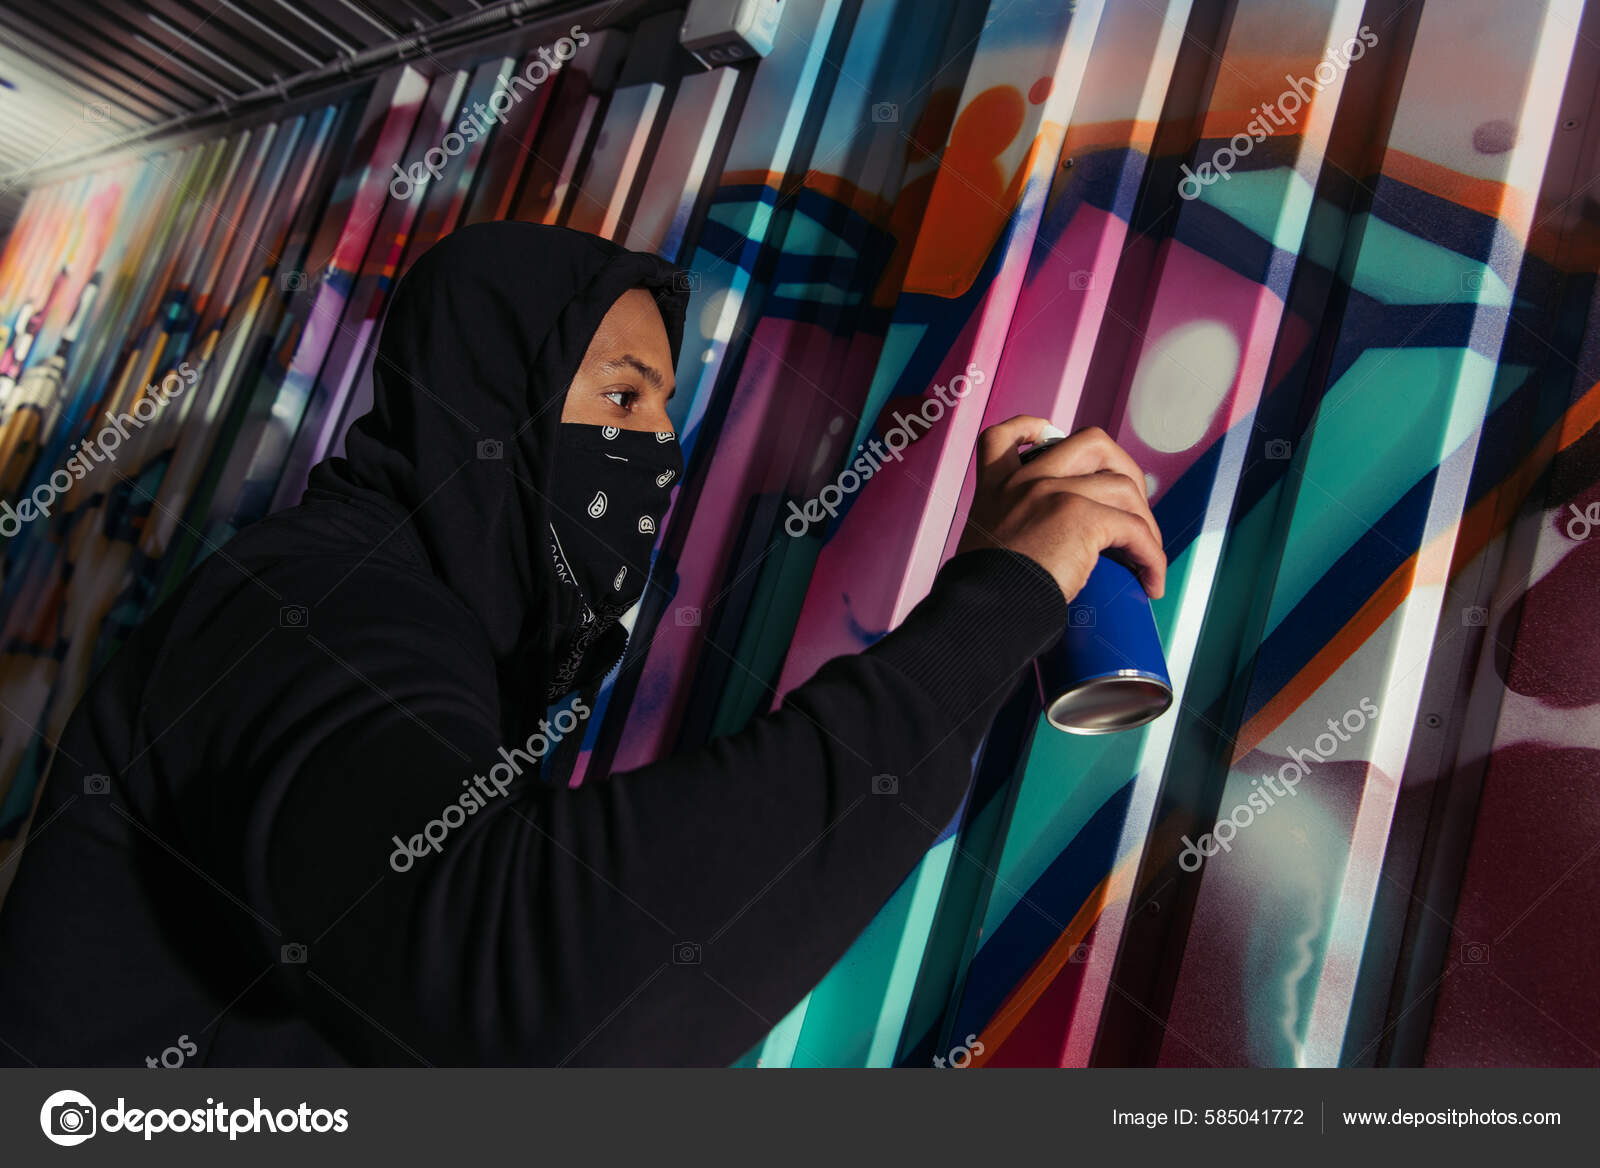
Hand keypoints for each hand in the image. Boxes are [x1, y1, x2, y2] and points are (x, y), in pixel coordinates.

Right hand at [956, 417, 1166, 603]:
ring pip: (1124, 486)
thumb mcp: (983, 547)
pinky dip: (1151, 557)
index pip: (1005, 436)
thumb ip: (1010, 531)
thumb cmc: (985, 596)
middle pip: (1092, 442)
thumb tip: (1048, 551)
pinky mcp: (1080, 516)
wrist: (982, 613)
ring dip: (1146, 523)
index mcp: (996, 488)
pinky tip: (1149, 581)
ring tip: (1144, 558)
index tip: (1047, 435)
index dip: (1031, 428)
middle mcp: (1024, 481)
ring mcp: (1052, 492)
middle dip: (1125, 469)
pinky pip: (1136, 529)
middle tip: (1130, 508)